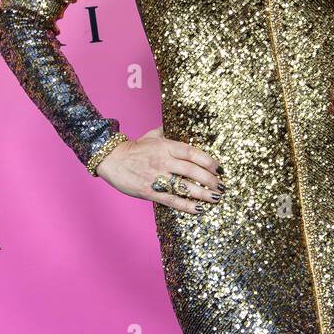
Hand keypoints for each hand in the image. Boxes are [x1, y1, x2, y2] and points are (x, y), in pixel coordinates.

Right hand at [95, 126, 224, 214]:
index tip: (219, 168)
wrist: (111, 159)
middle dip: (210, 180)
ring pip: (184, 187)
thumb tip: (182, 123)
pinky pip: (171, 200)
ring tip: (215, 198)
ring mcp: (156, 177)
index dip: (208, 161)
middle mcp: (163, 161)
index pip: (192, 152)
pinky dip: (186, 206)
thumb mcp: (152, 135)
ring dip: (202, 194)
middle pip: (192, 171)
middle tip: (221, 187)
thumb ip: (168, 131)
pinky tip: (199, 210)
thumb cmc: (134, 148)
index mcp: (166, 146)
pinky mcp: (149, 191)